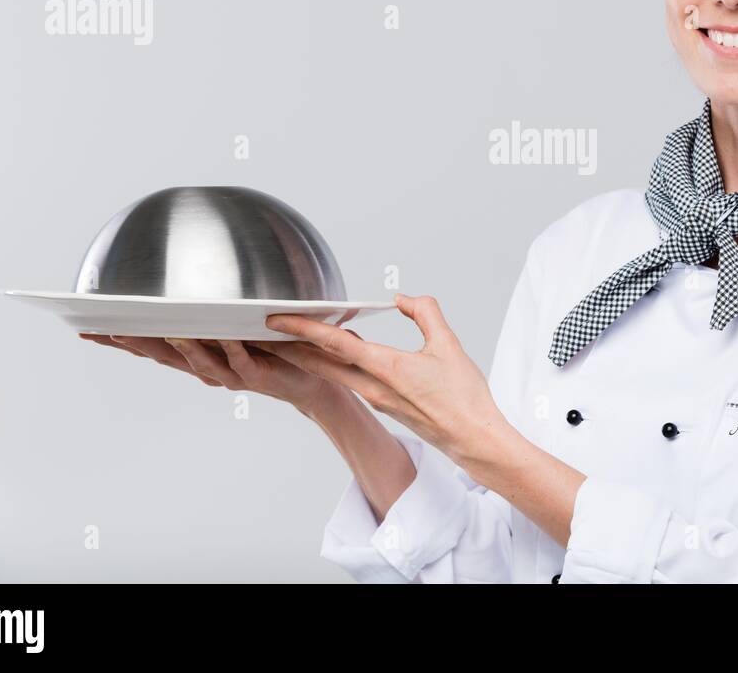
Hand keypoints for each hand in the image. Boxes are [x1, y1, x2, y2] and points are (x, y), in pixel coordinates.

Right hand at [78, 332, 356, 416]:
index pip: (152, 346)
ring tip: (163, 331)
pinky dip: (231, 349)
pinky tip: (223, 337)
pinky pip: (241, 360)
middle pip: (163, 356)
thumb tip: (193, 283)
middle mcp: (207, 367)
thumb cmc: (271, 351)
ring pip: (199, 360)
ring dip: (181, 346)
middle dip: (134, 343)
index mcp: (198, 354)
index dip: (121, 339)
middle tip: (105, 330)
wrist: (308, 382)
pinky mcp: (256, 375)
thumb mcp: (238, 327)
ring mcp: (230, 373)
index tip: (87, 328)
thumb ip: (216, 311)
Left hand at [259, 293, 511, 466]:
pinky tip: (336, 355)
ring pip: (334, 373)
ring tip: (290, 341)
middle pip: (321, 363)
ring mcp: (377, 399)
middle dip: (290, 347)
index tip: (276, 319)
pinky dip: (336, 365)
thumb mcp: (448, 344)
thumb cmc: (463, 397)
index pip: (334, 343)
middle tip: (264, 332)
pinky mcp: (385, 405)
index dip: (302, 328)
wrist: (472, 438)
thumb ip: (424, 313)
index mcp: (385, 368)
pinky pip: (351, 380)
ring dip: (310, 357)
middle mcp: (373, 387)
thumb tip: (402, 299)